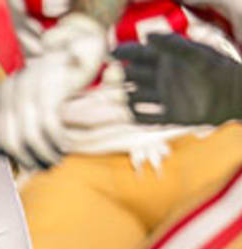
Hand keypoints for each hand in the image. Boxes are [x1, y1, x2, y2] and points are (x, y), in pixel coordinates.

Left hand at [0, 13, 107, 169]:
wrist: (80, 47)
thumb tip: (10, 161)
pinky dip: (57, 142)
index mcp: (1, 96)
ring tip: (56, 160)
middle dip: (28, 161)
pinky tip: (65, 147)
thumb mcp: (29, 100)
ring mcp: (28, 89)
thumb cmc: (56, 82)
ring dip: (44, 155)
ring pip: (29, 139)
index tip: (31, 163)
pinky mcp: (49, 90)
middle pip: (10, 143)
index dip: (13, 159)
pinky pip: (49, 127)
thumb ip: (17, 123)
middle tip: (45, 167)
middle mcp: (9, 92)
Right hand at [114, 34, 241, 125]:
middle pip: (131, 76)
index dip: (122, 52)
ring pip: (135, 97)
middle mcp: (160, 78)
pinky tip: (134, 115)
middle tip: (123, 74)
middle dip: (123, 75)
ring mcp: (164, 97)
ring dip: (128, 97)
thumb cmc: (217, 68)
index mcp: (164, 60)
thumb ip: (172, 44)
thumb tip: (146, 36)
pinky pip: (147, 119)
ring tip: (131, 96)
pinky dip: (138, 118)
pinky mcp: (170, 116)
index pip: (136, 54)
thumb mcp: (196, 52)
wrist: (234, 94)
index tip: (111, 53)